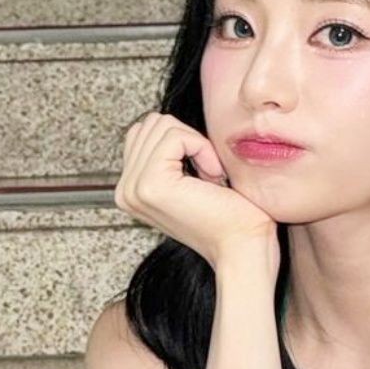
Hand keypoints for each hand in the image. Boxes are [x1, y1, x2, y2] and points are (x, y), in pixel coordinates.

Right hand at [114, 111, 279, 274]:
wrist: (243, 247)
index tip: (205, 171)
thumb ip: (169, 155)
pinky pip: (175, 136)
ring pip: (162, 125)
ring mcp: (134, 189)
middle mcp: (125, 191)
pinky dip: (202, 148)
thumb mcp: (190, 179)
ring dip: (196, 144)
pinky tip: (213, 178)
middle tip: (209, 174)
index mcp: (132, 189)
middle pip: (152, 123)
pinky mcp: (150, 185)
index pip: (146, 131)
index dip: (183, 139)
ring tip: (210, 177)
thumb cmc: (231, 216)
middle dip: (188, 138)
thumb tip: (164, 122)